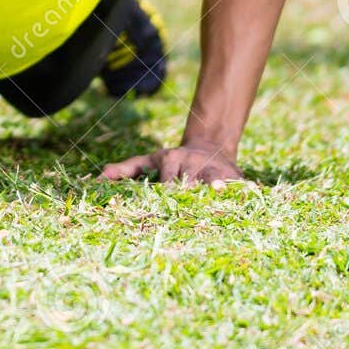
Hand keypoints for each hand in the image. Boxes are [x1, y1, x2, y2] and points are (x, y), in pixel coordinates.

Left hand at [98, 141, 245, 187]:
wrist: (209, 146)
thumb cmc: (172, 162)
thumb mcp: (148, 161)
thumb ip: (124, 170)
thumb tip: (95, 181)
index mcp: (172, 160)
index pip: (166, 176)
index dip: (164, 188)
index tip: (161, 198)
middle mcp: (194, 163)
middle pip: (191, 179)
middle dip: (189, 191)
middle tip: (187, 203)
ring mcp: (215, 169)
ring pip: (216, 178)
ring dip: (218, 184)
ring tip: (219, 190)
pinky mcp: (236, 176)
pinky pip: (241, 186)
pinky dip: (245, 192)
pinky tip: (253, 198)